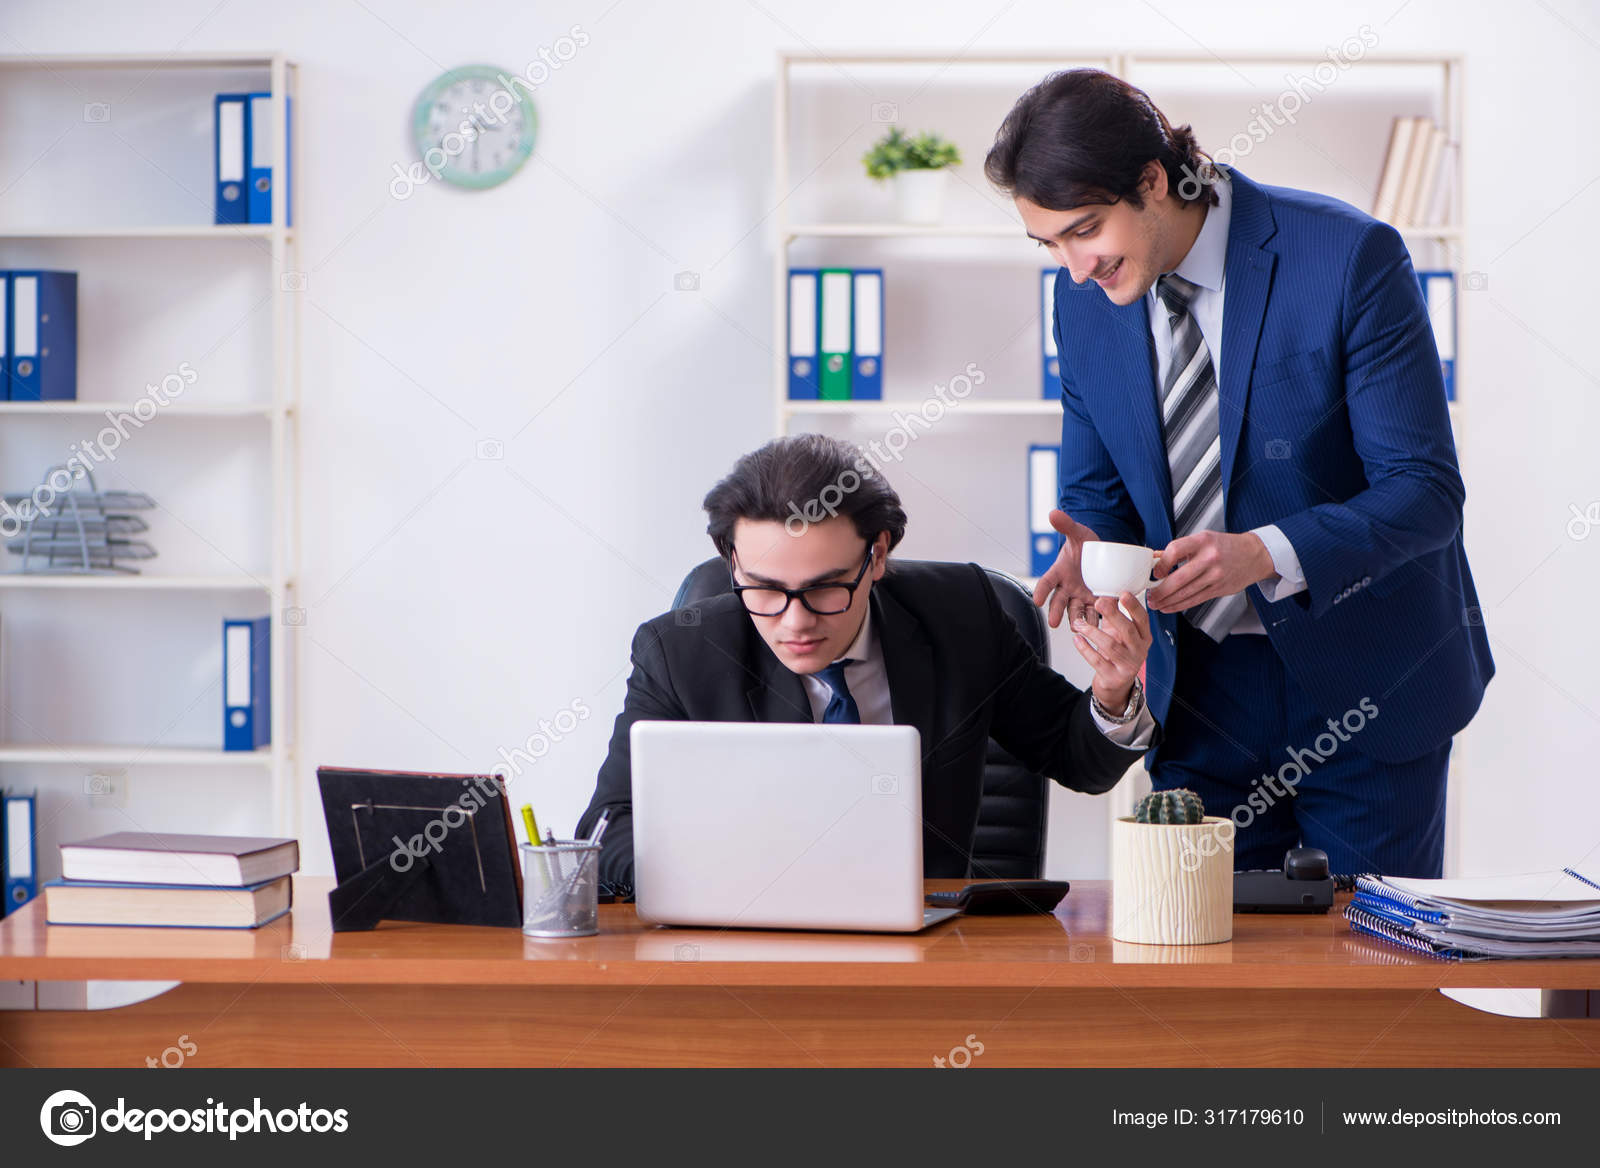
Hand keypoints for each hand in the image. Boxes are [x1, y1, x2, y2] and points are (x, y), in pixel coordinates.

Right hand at [1030, 510, 1100, 629]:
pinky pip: (1094, 613)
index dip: (1040, 591)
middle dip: (1056, 612)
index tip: (1036, 600)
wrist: (1103, 553)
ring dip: (1077, 620)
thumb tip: (1053, 513)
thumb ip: (1066, 525)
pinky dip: (1096, 620)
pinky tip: (1099, 627)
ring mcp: (1080, 596)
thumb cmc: (1085, 544)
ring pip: (1076, 611)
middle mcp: (1067, 587)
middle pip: (1059, 601)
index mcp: (1059, 572)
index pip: (1046, 582)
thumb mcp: (1078, 533)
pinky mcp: (1095, 602)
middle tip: (1053, 622)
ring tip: (1078, 628)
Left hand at [1073, 591, 1151, 710]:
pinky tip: (1077, 639)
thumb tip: (1107, 592)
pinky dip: (1085, 649)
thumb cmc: (1118, 653)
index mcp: (1144, 637)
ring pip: (1111, 646)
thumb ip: (1114, 614)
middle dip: (1113, 615)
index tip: (1123, 593)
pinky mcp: (1114, 677)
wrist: (1115, 683)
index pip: (1143, 619)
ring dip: (1092, 632)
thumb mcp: (1118, 632)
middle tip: (1099, 602)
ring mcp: (1128, 666)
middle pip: (1128, 630)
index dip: (1133, 606)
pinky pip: (1098, 661)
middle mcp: (1139, 651)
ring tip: (1079, 624)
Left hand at [1148, 530, 1274, 612]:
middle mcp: (1210, 558)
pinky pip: (1195, 600)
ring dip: (1168, 601)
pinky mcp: (1219, 589)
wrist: (1253, 555)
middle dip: (1161, 591)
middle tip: (1150, 596)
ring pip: (1186, 592)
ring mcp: (1216, 575)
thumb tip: (1155, 559)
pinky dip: (1180, 605)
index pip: (1175, 550)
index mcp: (1202, 541)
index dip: (1161, 563)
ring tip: (1156, 604)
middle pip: (1179, 578)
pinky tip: (1169, 607)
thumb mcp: (1202, 539)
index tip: (1155, 573)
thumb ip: (1179, 549)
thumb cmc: (1224, 546)